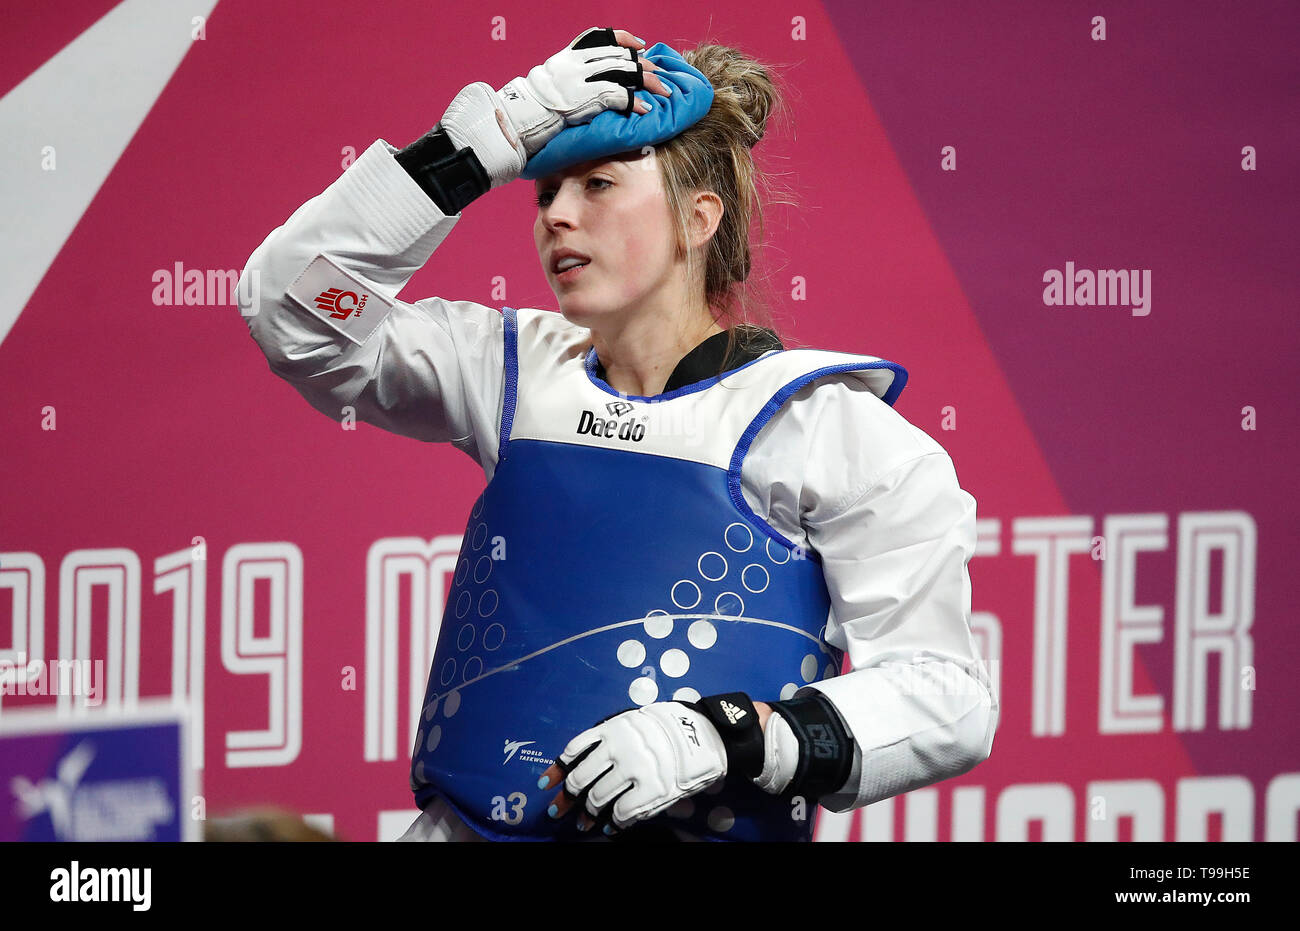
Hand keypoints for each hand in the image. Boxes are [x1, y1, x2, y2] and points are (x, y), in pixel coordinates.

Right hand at [439, 28, 670, 189]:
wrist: (517, 119)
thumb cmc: (530, 111)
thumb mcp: (548, 85)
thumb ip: (568, 81)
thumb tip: (583, 89)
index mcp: (568, 57)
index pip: (600, 37)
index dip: (623, 39)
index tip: (639, 45)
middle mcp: (577, 63)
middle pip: (619, 56)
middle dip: (643, 66)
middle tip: (660, 76)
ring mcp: (583, 79)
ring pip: (626, 72)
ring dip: (649, 82)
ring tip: (664, 92)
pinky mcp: (587, 97)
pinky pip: (620, 96)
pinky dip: (636, 102)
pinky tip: (647, 110)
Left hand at [539, 701, 726, 835]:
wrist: (704, 734)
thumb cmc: (664, 728)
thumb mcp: (631, 723)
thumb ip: (606, 739)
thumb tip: (575, 764)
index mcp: (612, 728)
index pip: (574, 750)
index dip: (557, 769)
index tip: (545, 783)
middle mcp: (619, 748)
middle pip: (581, 778)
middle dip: (568, 798)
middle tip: (559, 810)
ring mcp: (636, 770)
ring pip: (598, 798)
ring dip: (587, 813)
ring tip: (583, 822)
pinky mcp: (652, 790)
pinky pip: (622, 813)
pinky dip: (612, 823)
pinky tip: (609, 827)